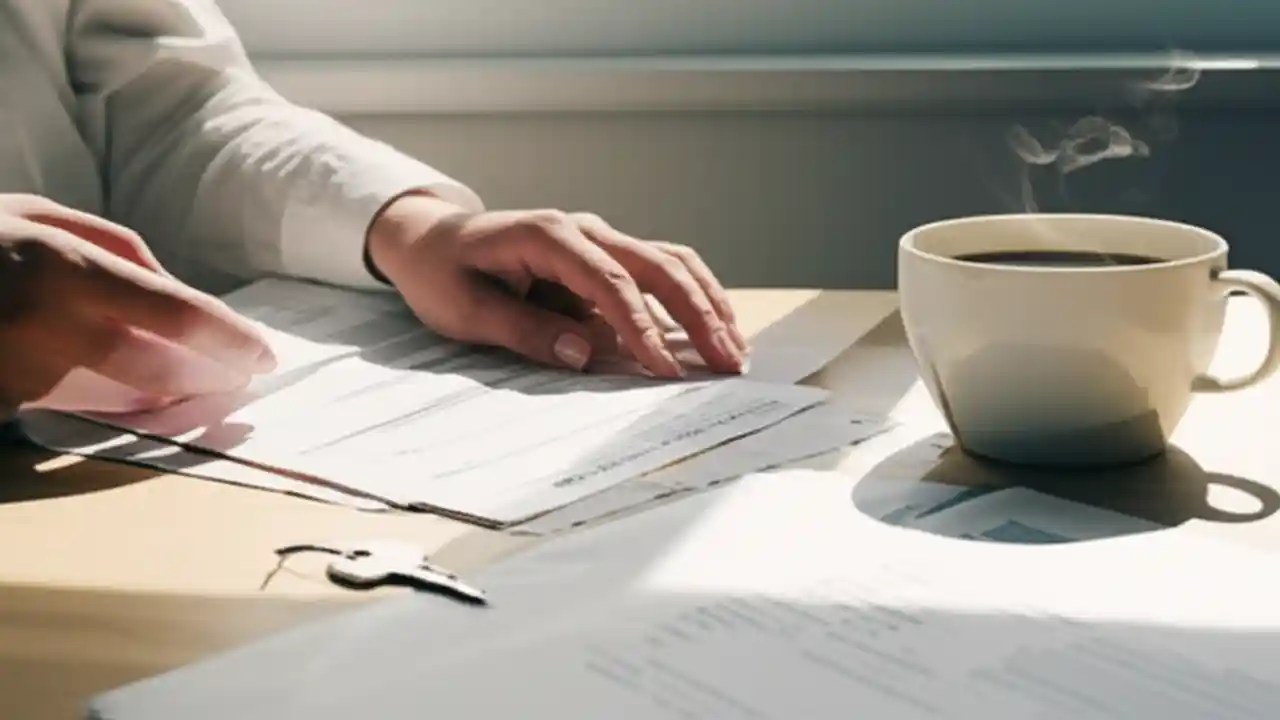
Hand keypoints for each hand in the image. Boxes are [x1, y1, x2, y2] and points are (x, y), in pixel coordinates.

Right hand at [0, 195, 275, 415]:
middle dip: (213, 379)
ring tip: (204, 381)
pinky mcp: (8, 405)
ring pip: (126, 402)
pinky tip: (147, 392)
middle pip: (160, 372)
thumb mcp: (38, 217)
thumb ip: (121, 252)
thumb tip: (184, 295)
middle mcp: (44, 329)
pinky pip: (84, 409)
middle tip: (242, 376)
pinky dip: (123, 402)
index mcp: (61, 268)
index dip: (231, 340)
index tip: (266, 355)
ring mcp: (22, 375)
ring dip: (174, 395)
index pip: (175, 315)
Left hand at [367, 194, 747, 377]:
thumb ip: (523, 329)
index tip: (663, 370)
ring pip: (670, 262)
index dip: (641, 327)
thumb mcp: (464, 309)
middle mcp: (584, 230)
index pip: (610, 282)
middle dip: (697, 315)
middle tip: (726, 363)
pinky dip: (694, 297)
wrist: (435, 240)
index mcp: (547, 236)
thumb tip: (583, 354)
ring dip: (707, 304)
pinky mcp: (606, 255)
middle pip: (657, 267)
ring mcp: (600, 238)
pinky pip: (661, 270)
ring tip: (734, 351)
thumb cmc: (444, 274)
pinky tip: (715, 328)